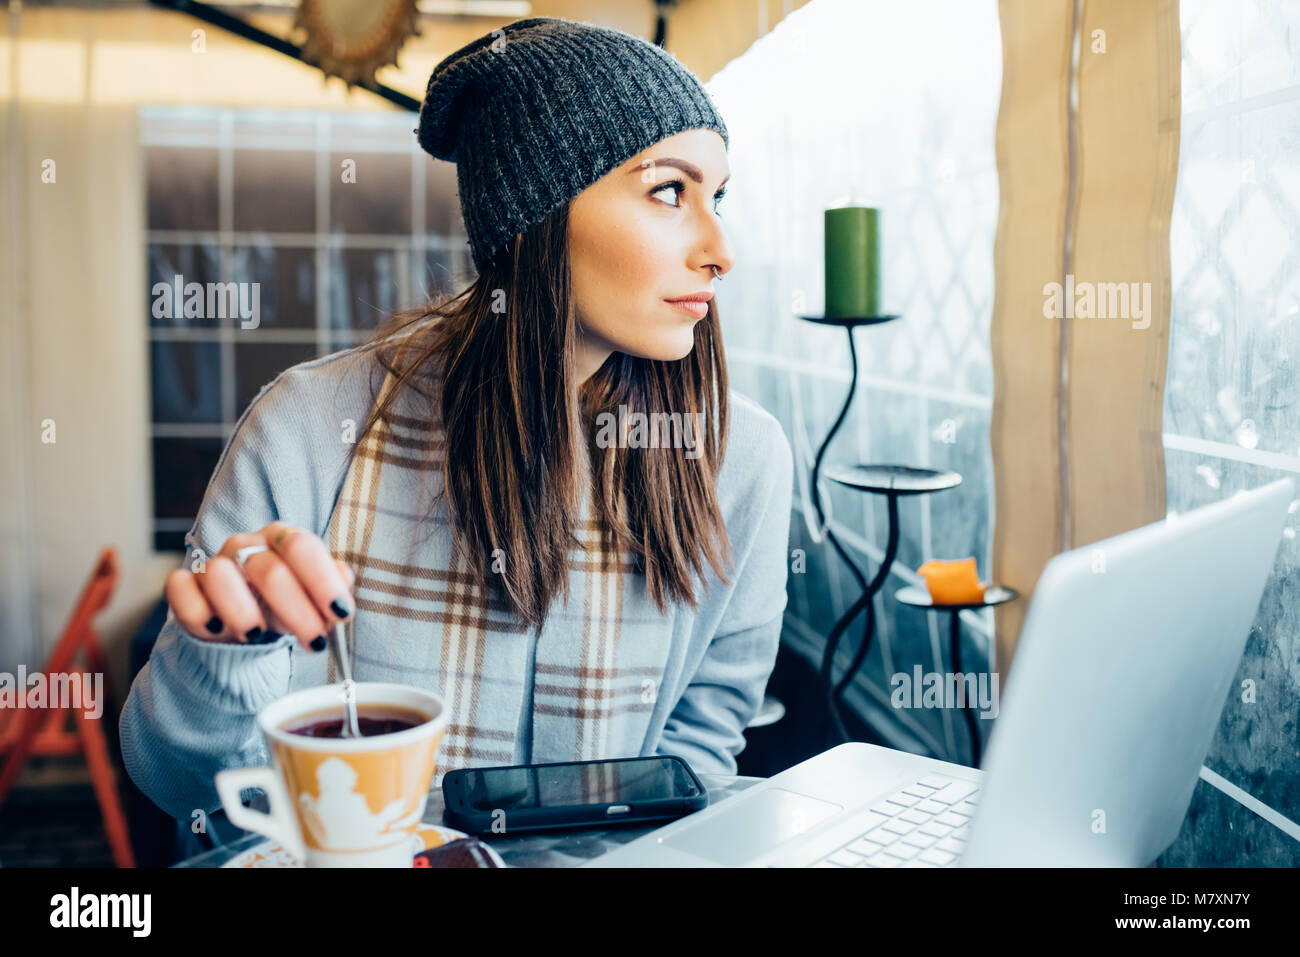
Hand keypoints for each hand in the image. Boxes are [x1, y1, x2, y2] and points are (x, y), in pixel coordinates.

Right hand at [165, 521, 356, 651]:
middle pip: (269, 569)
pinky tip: (216, 630)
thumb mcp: (314, 600)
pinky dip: (197, 611)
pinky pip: (181, 589)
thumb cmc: (284, 606)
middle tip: (315, 641)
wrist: (245, 628)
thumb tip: (344, 579)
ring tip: (258, 636)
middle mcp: (246, 546)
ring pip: (219, 574)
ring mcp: (212, 564)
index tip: (340, 614)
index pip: (302, 547)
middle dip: (297, 610)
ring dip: (241, 609)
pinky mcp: (184, 586)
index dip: (323, 581)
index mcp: (282, 539)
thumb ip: (332, 588)